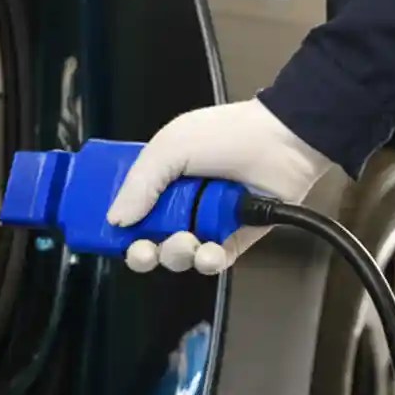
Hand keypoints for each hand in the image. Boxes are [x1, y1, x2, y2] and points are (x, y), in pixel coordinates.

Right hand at [106, 99, 331, 273]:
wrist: (282, 142)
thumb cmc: (227, 134)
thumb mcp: (170, 147)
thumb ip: (139, 184)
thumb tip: (116, 219)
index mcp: (163, 177)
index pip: (132, 209)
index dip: (119, 227)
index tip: (111, 238)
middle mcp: (183, 201)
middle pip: (150, 240)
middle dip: (143, 251)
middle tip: (143, 250)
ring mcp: (209, 221)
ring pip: (179, 255)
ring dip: (177, 253)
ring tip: (187, 240)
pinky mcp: (235, 238)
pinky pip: (213, 261)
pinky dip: (208, 261)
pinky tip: (209, 251)